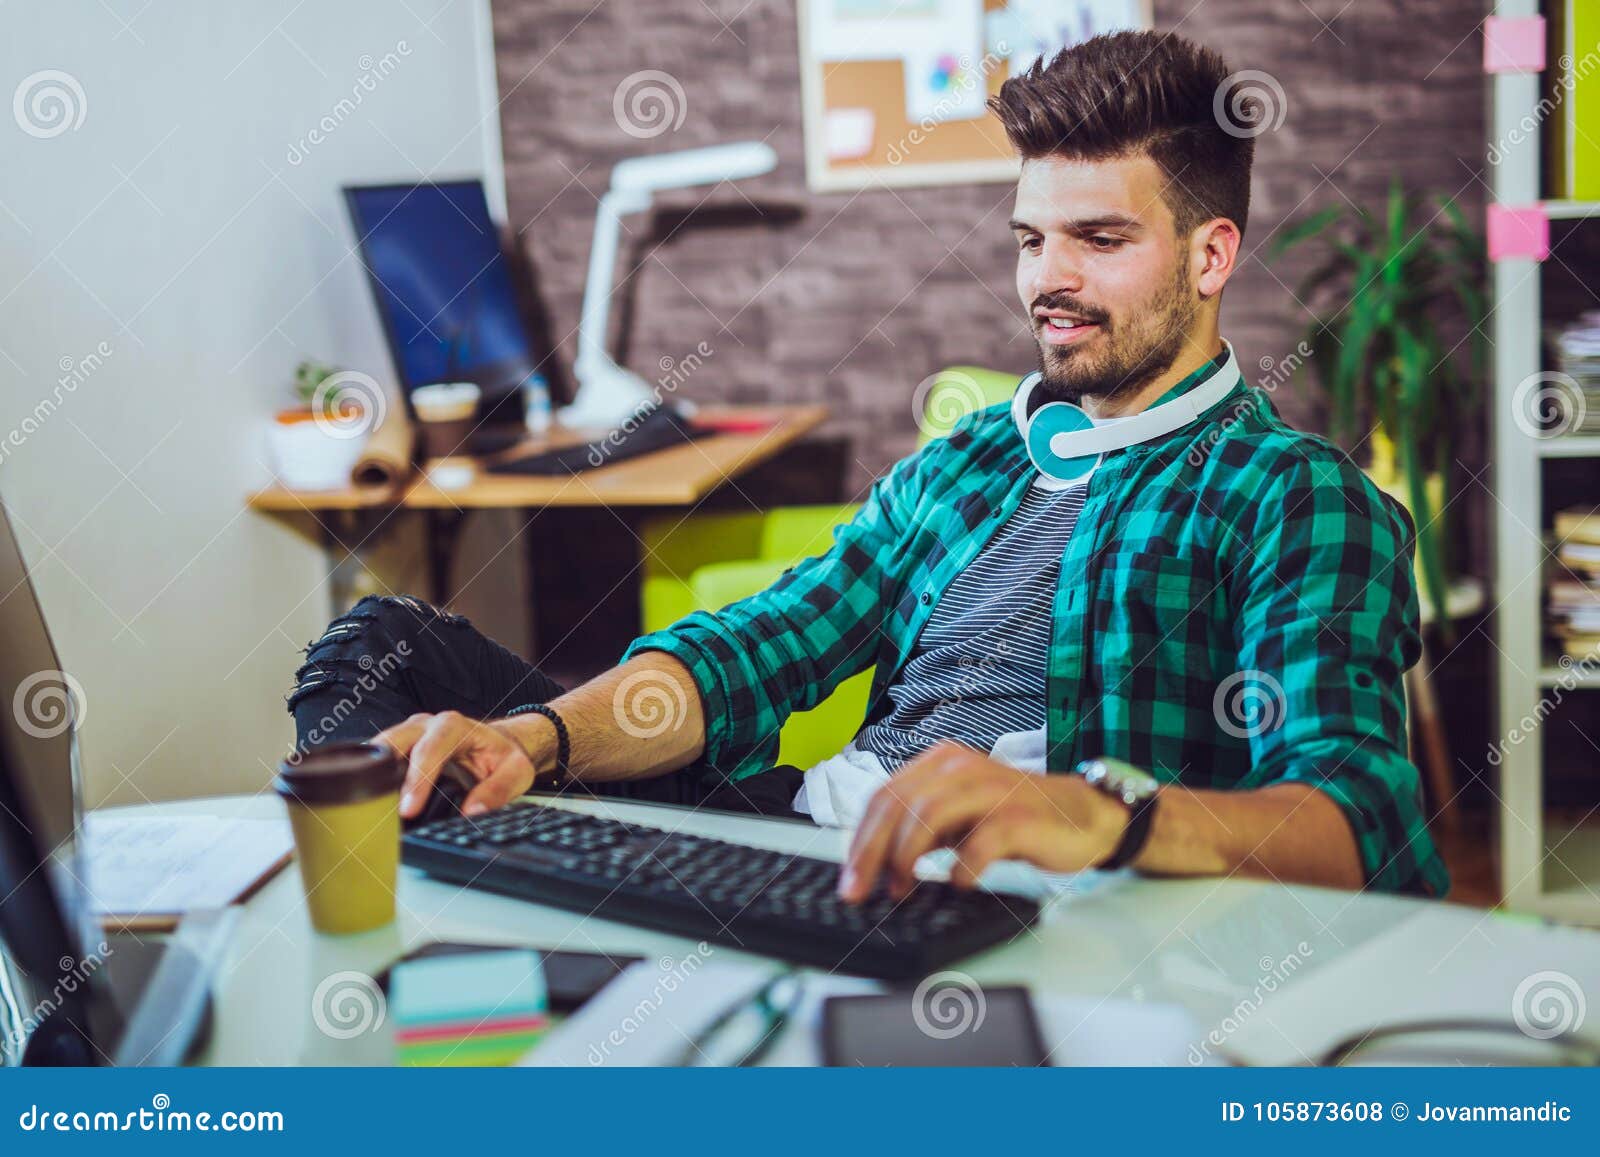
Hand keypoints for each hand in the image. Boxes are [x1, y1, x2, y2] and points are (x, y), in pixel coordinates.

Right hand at [377, 711, 549, 818]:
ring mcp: (409, 733)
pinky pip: (378, 758)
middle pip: (394, 742)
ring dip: (372, 775)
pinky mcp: (399, 746)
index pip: (430, 751)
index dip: (417, 780)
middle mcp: (426, 724)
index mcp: (454, 726)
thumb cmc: (503, 756)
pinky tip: (371, 800)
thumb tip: (472, 811)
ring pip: (379, 748)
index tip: (408, 809)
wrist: (497, 743)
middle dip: (382, 773)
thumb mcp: (516, 772)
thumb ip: (498, 790)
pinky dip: (373, 777)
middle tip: (377, 808)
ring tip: (368, 808)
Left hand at [839, 742, 1127, 901]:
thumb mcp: (958, 818)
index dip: (860, 840)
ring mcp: (991, 789)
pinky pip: (982, 840)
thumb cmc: (1015, 818)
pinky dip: (963, 865)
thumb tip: (874, 865)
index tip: (849, 879)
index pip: (884, 797)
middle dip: (872, 851)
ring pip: (930, 814)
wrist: (1082, 816)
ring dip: (907, 856)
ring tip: (902, 889)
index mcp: (940, 764)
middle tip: (860, 891)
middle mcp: (961, 768)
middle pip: (900, 805)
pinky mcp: (1020, 816)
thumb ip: (920, 830)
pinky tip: (957, 882)